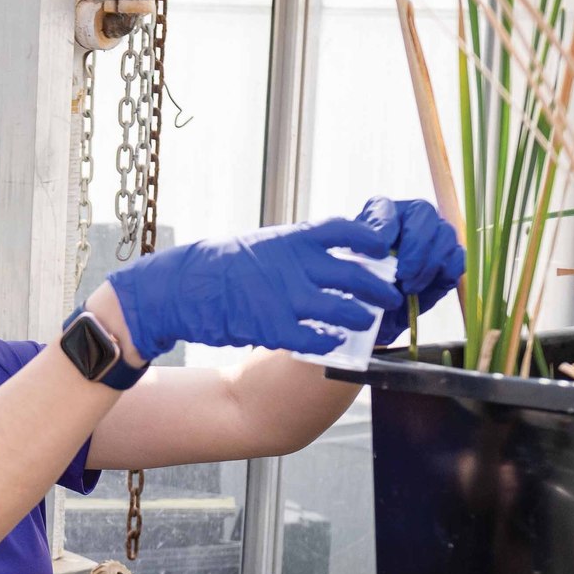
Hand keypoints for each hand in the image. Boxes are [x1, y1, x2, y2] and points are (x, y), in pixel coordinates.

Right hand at [106, 208, 404, 359]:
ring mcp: (286, 297)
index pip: (345, 231)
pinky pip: (314, 338)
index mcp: (292, 239)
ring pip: (341, 309)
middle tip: (390, 296)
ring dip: (360, 318)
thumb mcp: (262, 245)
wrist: (184, 287)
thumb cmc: (222, 266)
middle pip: (353, 275)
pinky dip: (329, 341)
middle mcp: (295, 265)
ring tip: (367, 322)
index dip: (370, 240)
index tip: (382, 249)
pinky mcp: (273, 327)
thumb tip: (327, 256)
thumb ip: (296, 251)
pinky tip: (334, 342)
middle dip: (378, 289)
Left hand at [370, 198, 463, 345]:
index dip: (385, 228)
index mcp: (379, 214)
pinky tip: (429, 288)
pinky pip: (459, 257)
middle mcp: (410, 218)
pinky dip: (447, 272)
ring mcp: (434, 235)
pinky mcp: (450, 258)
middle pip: (425, 213)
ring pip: (445, 234)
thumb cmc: (359, 287)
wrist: (375, 315)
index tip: (379, 252)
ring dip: (428, 264)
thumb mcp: (350, 271)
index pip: (385, 208)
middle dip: (415, 245)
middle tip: (402, 274)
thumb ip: (359, 254)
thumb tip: (378, 247)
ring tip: (409, 289)